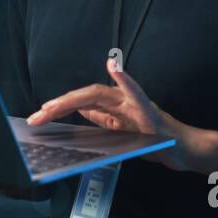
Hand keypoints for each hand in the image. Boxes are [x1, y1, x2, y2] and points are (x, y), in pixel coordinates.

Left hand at [25, 58, 206, 171]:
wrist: (179, 150)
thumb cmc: (152, 139)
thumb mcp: (120, 131)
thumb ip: (102, 119)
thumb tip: (80, 110)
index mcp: (113, 105)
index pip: (80, 102)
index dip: (59, 106)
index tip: (39, 116)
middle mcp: (121, 99)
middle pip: (84, 97)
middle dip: (58, 106)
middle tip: (37, 116)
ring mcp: (134, 103)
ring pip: (100, 94)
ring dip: (75, 97)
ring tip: (53, 105)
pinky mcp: (149, 110)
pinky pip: (136, 93)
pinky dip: (125, 78)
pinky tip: (114, 67)